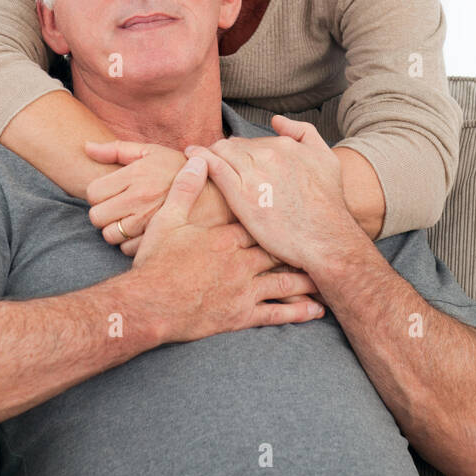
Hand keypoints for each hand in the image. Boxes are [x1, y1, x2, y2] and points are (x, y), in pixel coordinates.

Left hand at [84, 141, 186, 252]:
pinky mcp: (157, 240)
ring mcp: (149, 222)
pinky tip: (141, 231)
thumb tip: (85, 147)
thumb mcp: (151, 152)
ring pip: (109, 235)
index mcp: (137, 175)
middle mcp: (140, 199)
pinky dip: (130, 243)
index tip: (110, 192)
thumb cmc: (179, 169)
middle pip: (96, 217)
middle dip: (103, 212)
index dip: (98, 193)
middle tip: (117, 207)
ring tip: (130, 219)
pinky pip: (126, 249)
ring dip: (115, 229)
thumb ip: (116, 150)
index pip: (93, 192)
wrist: (218, 194)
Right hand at [131, 155, 325, 341]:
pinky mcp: (241, 316)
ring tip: (326, 274)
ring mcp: (244, 290)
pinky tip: (315, 311)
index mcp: (226, 238)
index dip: (274, 213)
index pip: (259, 220)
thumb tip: (199, 159)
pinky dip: (297, 312)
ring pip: (284, 281)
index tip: (289, 208)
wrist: (149, 307)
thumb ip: (186, 189)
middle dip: (298, 243)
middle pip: (277, 248)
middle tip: (320, 238)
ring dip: (307, 278)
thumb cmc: (156, 265)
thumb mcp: (167, 221)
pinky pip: (275, 313)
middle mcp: (241, 262)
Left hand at [184, 114, 362, 274]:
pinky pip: (213, 166)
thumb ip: (303, 133)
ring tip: (197, 159)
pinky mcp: (240, 194)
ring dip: (209, 153)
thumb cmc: (328, 204)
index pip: (252, 141)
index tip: (235, 160)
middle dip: (224, 152)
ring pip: (221, 152)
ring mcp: (253, 173)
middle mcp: (268, 154)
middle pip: (234, 145)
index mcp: (285, 145)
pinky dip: (199, 157)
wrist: (326, 238)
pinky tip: (190, 155)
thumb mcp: (326, 158)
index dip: (242, 151)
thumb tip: (277, 121)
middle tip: (214, 162)